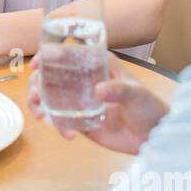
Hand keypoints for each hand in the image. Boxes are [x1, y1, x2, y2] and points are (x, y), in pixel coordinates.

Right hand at [28, 54, 167, 154]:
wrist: (155, 136)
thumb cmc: (150, 107)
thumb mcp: (137, 94)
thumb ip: (119, 90)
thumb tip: (99, 91)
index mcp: (98, 66)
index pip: (68, 54)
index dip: (48, 56)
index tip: (37, 64)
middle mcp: (85, 81)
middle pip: (52, 76)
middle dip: (36, 84)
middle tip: (34, 95)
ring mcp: (81, 101)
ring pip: (51, 98)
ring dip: (39, 105)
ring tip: (40, 115)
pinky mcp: (82, 121)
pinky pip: (62, 121)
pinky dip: (59, 127)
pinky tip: (69, 135)